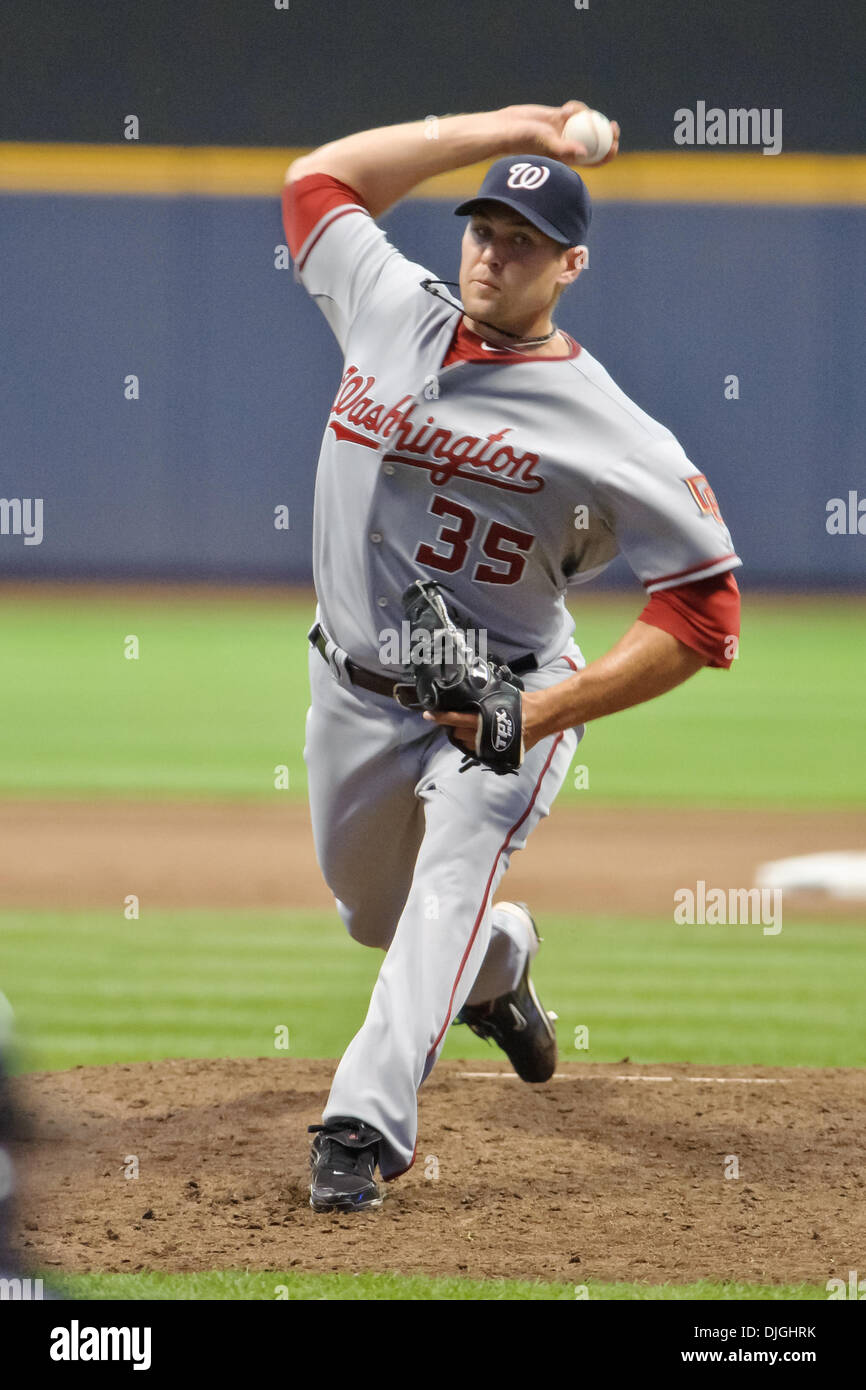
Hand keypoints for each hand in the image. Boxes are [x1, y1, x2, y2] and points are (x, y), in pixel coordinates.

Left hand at [422, 691, 547, 754]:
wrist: (540, 718)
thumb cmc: (520, 704)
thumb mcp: (500, 695)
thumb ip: (484, 697)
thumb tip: (470, 687)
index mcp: (483, 718)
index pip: (456, 718)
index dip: (441, 717)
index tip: (428, 715)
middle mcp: (483, 734)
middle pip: (457, 734)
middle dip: (452, 727)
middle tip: (451, 720)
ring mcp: (490, 747)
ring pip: (466, 744)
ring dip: (462, 737)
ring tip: (464, 728)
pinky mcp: (497, 754)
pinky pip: (478, 751)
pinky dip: (474, 744)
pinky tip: (476, 737)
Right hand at [495, 100, 619, 166]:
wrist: (509, 128)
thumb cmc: (525, 141)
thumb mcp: (546, 144)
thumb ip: (565, 150)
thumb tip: (585, 154)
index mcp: (570, 158)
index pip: (595, 159)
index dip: (609, 153)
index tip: (615, 143)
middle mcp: (570, 145)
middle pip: (597, 141)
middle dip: (609, 134)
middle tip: (613, 125)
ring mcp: (567, 130)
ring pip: (588, 123)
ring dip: (587, 115)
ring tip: (573, 113)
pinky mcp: (561, 117)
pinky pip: (577, 111)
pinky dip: (576, 107)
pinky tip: (566, 108)